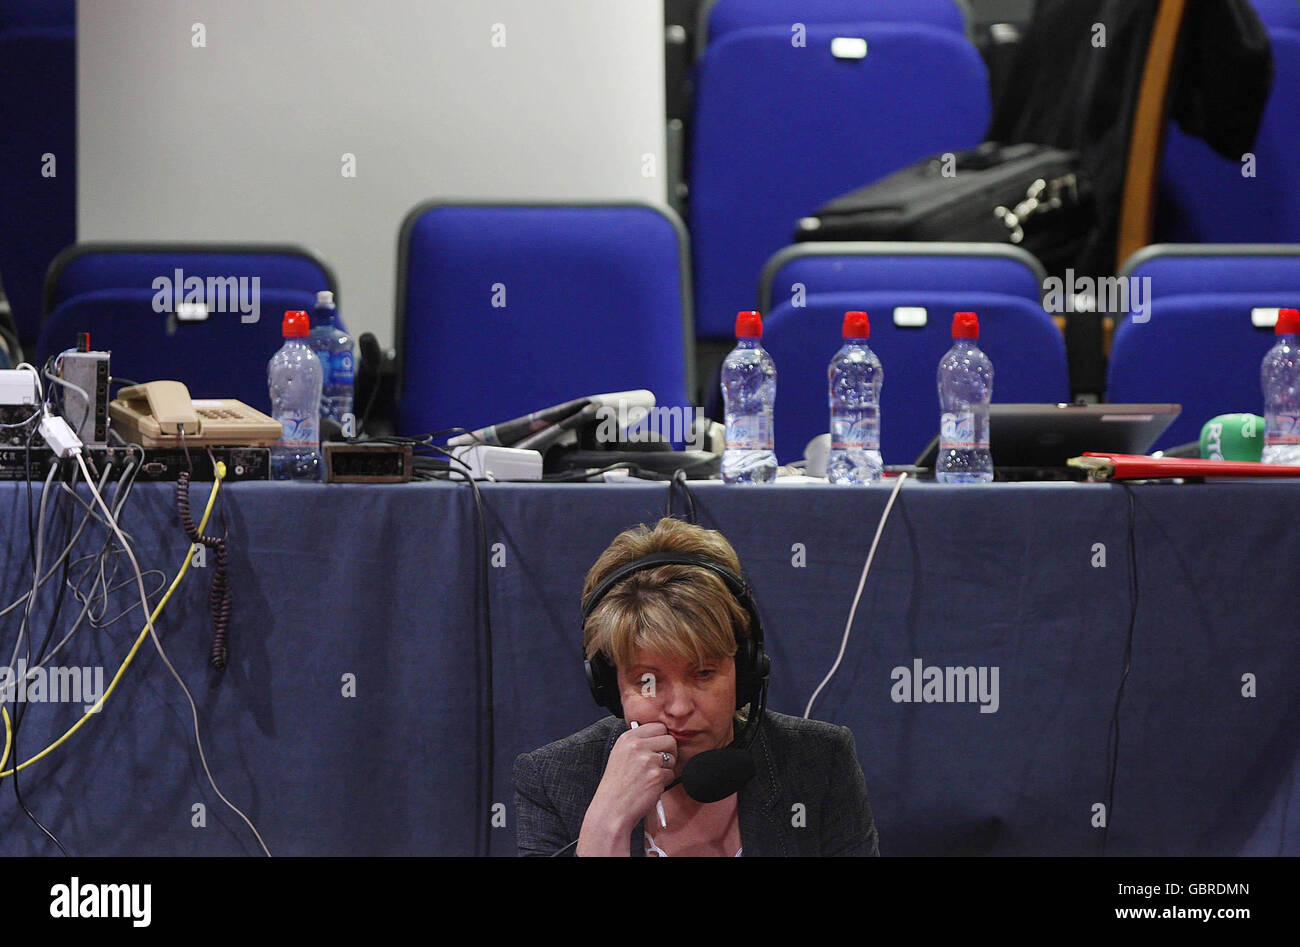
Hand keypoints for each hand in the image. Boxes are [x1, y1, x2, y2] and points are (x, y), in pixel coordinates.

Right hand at [577, 722, 676, 855]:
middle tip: (659, 764)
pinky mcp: (657, 775)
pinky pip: (671, 774)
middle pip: (670, 739)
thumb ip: (638, 744)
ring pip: (673, 757)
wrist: (611, 808)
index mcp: (627, 738)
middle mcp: (637, 746)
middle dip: (669, 752)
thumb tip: (660, 736)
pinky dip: (664, 782)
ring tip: (650, 777)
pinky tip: (651, 787)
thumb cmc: (616, 785)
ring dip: (666, 768)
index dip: (661, 738)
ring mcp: (648, 760)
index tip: (657, 748)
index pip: (657, 726)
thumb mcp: (619, 755)